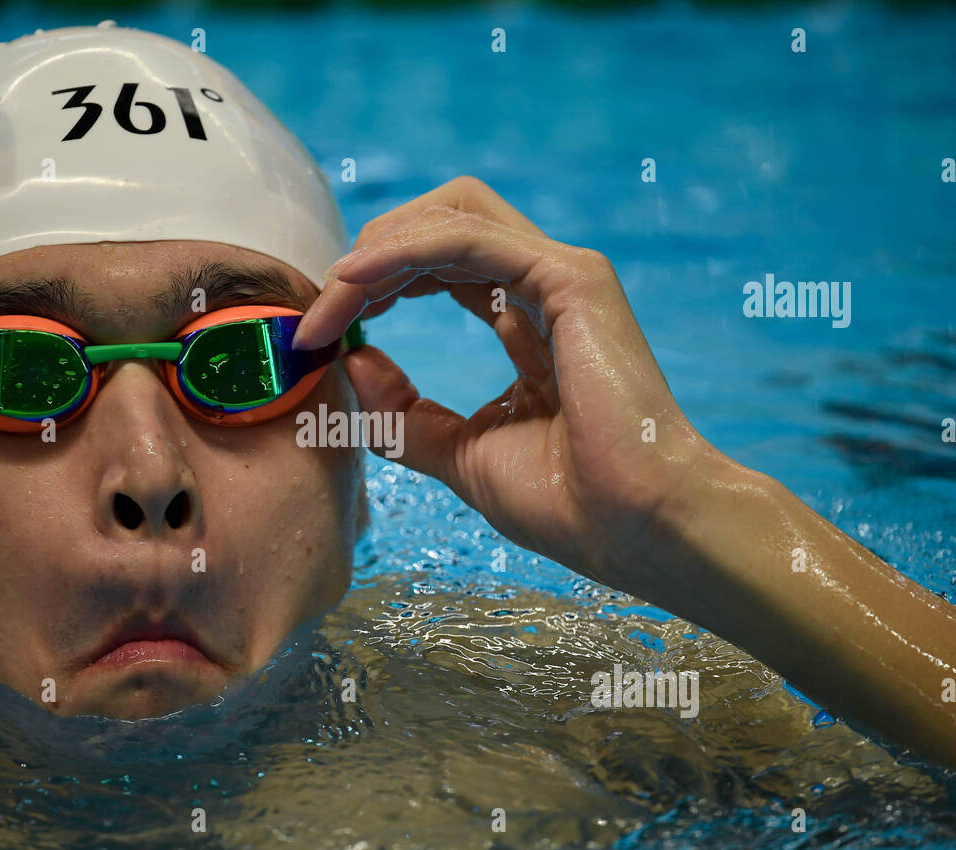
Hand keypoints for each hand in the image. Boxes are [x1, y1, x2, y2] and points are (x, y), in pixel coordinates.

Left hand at [295, 176, 728, 595]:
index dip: (373, 285)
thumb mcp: (460, 452)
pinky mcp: (571, 280)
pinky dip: (406, 251)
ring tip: (332, 297)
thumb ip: (405, 410)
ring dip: (380, 249)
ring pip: (454, 214)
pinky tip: (356, 281)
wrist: (635, 528)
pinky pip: (469, 240)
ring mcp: (562, 276)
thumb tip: (355, 362)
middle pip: (441, 222)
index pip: (437, 267)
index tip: (321, 331)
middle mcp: (544, 286)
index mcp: (526, 321)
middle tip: (320, 311)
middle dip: (371, 255)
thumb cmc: (566, 501)